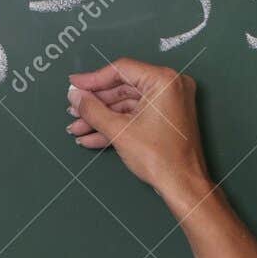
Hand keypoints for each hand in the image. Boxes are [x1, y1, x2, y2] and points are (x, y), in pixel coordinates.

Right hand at [66, 57, 211, 206]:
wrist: (183, 187)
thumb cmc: (160, 158)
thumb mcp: (119, 131)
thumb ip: (93, 110)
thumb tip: (75, 96)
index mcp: (163, 80)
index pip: (121, 70)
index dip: (93, 79)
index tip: (73, 85)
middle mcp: (170, 87)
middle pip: (123, 88)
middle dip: (95, 105)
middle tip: (73, 110)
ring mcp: (169, 104)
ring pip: (127, 106)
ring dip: (101, 118)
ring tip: (77, 128)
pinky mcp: (166, 120)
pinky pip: (136, 116)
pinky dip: (116, 126)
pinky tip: (91, 137)